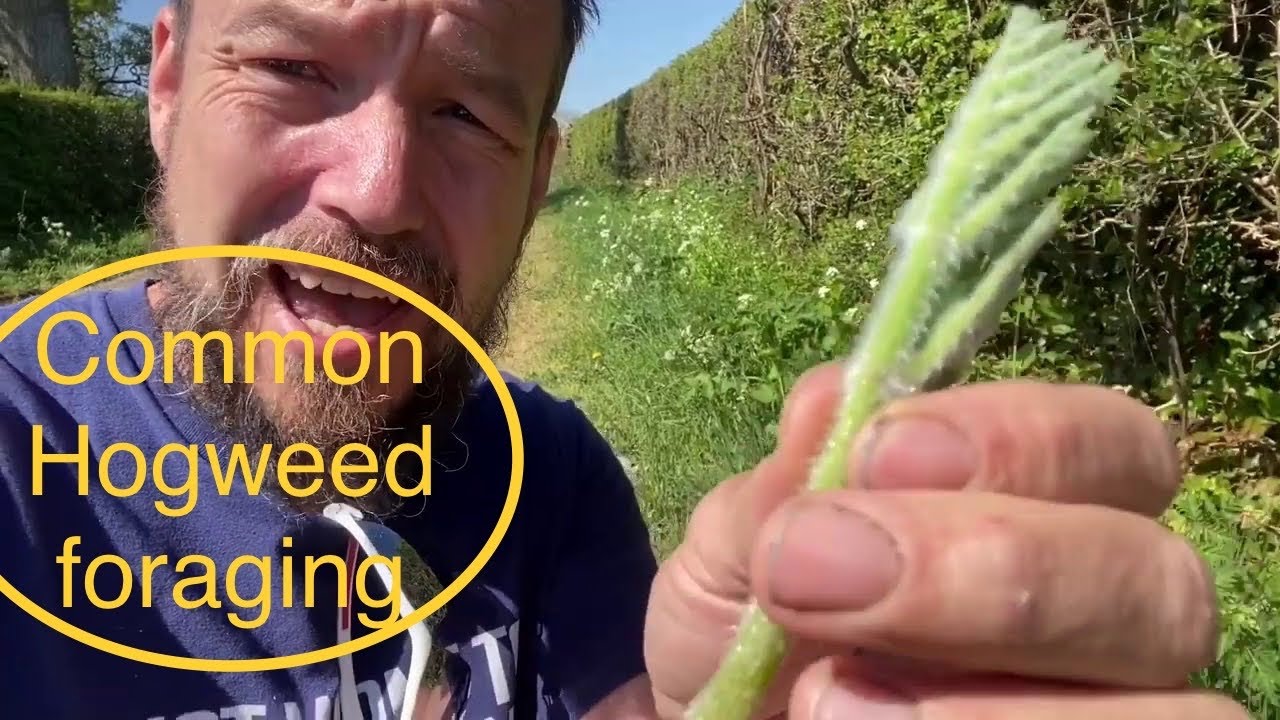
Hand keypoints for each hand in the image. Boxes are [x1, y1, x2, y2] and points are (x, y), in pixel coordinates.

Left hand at [643, 361, 1248, 718]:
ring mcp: (1121, 711)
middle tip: (816, 584)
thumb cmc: (750, 631)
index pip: (1115, 442)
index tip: (873, 453)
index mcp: (1049, 506)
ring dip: (988, 711)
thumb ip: (782, 492)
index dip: (1019, 440)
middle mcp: (1114, 612)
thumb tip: (830, 404)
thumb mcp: (738, 557)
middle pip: (1161, 581)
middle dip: (1000, 575)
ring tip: (824, 704)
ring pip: (1179, 717)